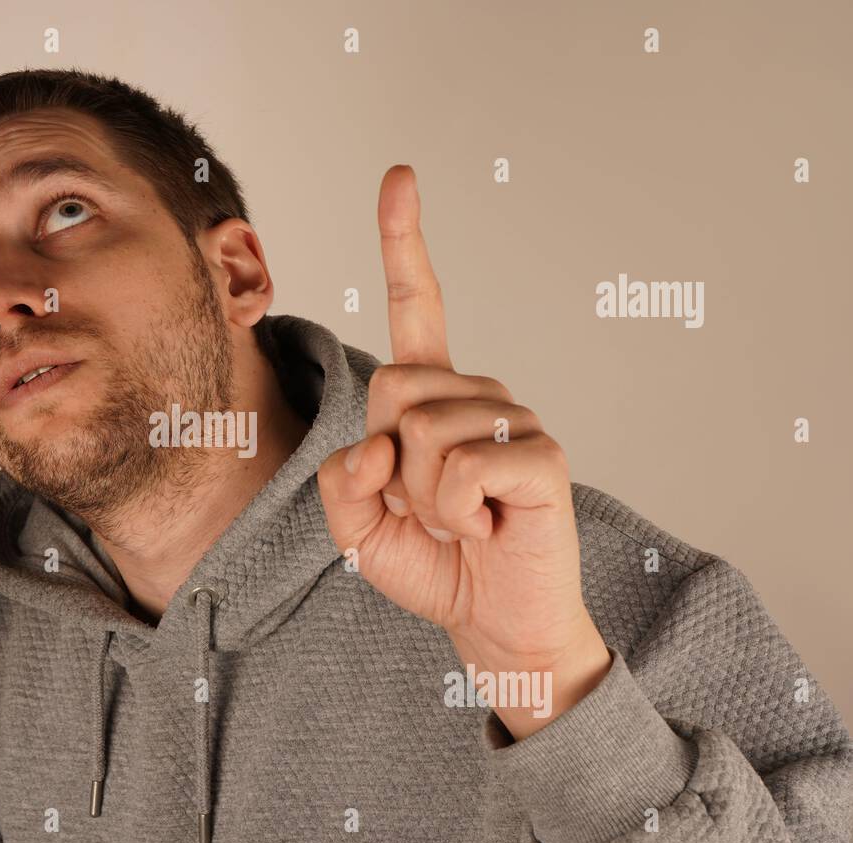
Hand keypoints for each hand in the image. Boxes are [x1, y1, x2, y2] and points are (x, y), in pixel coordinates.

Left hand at [317, 166, 608, 736]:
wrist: (492, 623)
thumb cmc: (433, 565)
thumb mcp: (357, 526)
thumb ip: (343, 480)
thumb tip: (376, 444)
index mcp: (433, 398)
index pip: (419, 307)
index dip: (404, 243)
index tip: (401, 177)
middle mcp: (477, 393)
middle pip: (390, 387)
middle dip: (386, 462)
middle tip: (426, 506)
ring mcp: (515, 417)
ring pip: (420, 434)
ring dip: (421, 499)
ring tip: (460, 521)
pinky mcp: (541, 454)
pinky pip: (461, 467)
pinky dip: (456, 514)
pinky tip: (486, 528)